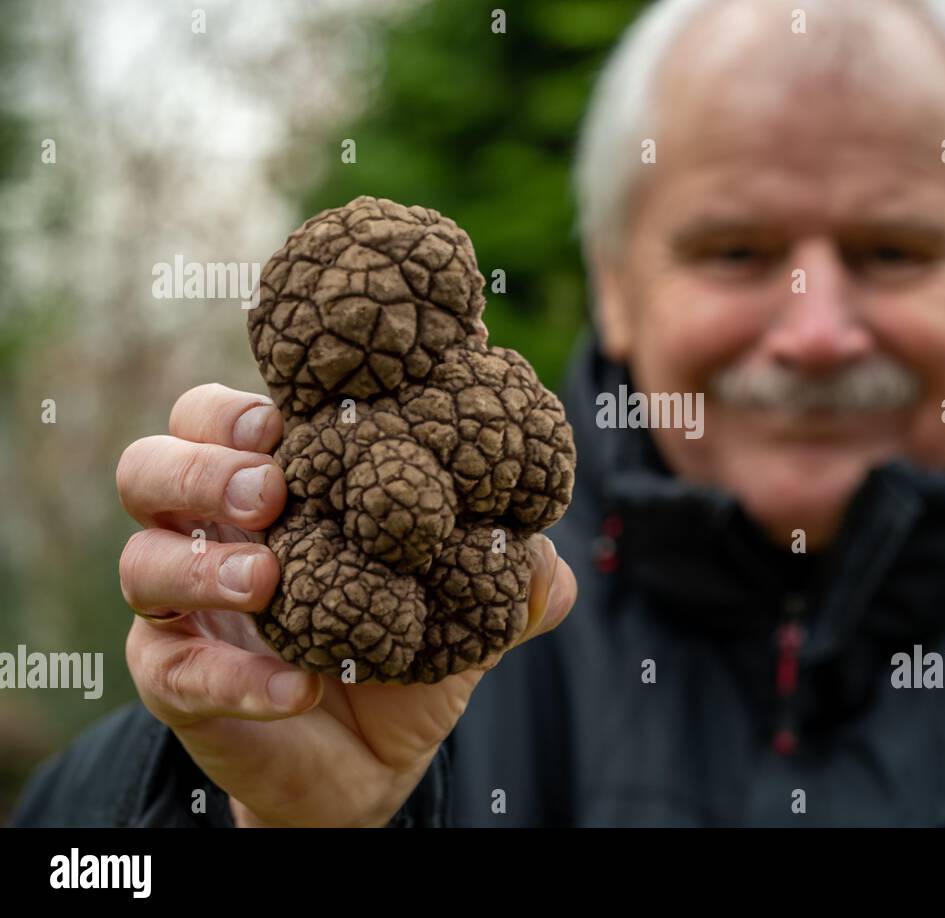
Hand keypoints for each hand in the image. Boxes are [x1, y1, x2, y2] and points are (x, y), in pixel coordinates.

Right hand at [116, 383, 576, 826]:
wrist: (376, 763)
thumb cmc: (409, 654)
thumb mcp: (465, 609)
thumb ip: (507, 576)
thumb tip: (546, 563)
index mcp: (280, 487)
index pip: (224, 417)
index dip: (240, 408)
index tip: (291, 418)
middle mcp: (215, 534)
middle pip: (151, 464)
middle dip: (202, 465)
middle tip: (272, 490)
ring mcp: (186, 609)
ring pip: (140, 562)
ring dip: (200, 564)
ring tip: (268, 579)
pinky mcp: (178, 682)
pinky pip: (175, 670)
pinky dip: (236, 676)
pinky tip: (297, 686)